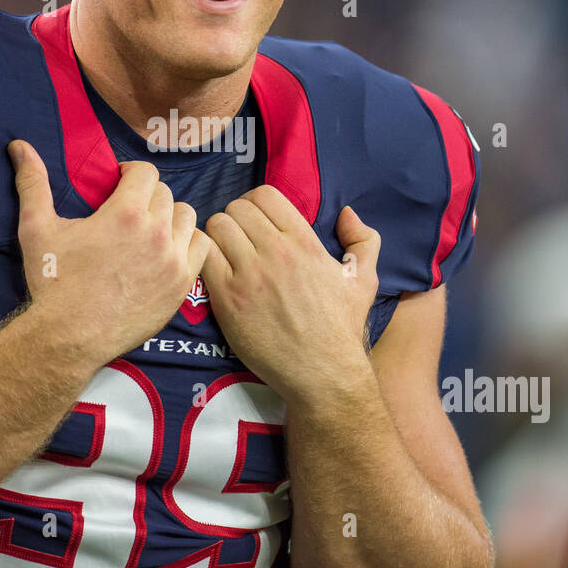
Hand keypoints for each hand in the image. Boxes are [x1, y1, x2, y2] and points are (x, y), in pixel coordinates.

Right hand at [9, 139, 210, 363]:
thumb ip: (32, 183)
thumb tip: (19, 145)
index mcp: (125, 213)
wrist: (69, 336)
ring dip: (170, 217)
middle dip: (147, 196)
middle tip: (128, 212)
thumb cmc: (52, 281)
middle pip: (165, 193)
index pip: (146, 172)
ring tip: (149, 230)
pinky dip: (188, 243)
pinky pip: (202, 247)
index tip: (119, 186)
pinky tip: (167, 250)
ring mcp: (173, 260)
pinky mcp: (182, 285)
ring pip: (186, 217)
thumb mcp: (37, 229)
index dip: (131, 174)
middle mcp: (156, 233)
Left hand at [202, 186, 380, 404]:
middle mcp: (275, 252)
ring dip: (217, 235)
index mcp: (304, 241)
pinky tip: (213, 270)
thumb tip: (346, 213)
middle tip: (237, 238)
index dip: (254, 202)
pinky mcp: (228, 299)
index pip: (264, 195)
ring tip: (224, 253)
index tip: (254, 220)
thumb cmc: (342, 327)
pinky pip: (203, 257)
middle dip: (234, 219)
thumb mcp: (364, 279)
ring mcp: (249, 275)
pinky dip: (203, 256)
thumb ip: (363, 240)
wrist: (323, 372)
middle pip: (236, 209)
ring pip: (216, 227)